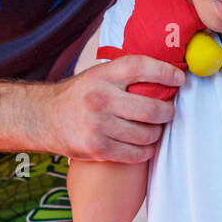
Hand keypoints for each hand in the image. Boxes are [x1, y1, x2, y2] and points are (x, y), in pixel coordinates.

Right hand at [45, 55, 184, 160]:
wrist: (42, 117)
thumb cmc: (80, 95)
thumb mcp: (99, 75)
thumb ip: (127, 75)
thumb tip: (168, 75)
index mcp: (104, 75)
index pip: (142, 67)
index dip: (166, 73)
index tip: (178, 79)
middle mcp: (101, 98)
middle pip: (151, 108)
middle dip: (167, 112)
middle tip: (167, 112)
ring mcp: (98, 125)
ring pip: (146, 134)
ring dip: (156, 133)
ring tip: (153, 129)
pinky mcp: (96, 149)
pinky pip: (135, 154)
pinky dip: (146, 151)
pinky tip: (144, 145)